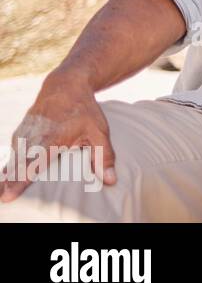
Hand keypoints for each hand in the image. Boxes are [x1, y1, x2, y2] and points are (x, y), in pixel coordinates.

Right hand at [1, 70, 115, 202]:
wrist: (65, 85)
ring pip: (14, 155)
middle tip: (4, 197)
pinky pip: (14, 148)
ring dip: (9, 172)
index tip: (10, 194)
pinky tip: (7, 173)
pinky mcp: (22, 130)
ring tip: (4, 188)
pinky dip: (11, 160)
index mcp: (53, 138)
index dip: (21, 180)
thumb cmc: (84, 110)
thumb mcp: (99, 131)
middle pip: (19, 163)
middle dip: (10, 180)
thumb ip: (104, 157)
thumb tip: (111, 181)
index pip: (34, 163)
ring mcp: (26, 131)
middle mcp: (34, 136)